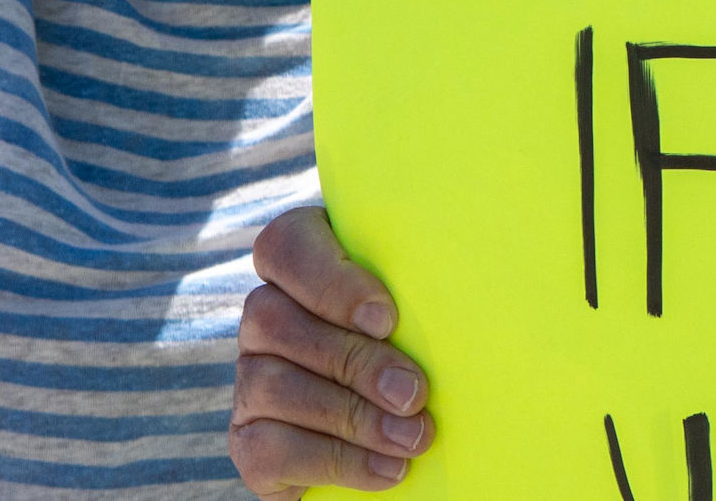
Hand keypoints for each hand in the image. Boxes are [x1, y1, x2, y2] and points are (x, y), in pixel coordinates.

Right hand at [234, 207, 428, 494]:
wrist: (398, 439)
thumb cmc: (421, 359)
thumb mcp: (420, 319)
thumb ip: (420, 297)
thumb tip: (466, 298)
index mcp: (301, 269)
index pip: (284, 246)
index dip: (328, 280)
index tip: (386, 319)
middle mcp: (265, 318)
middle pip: (273, 319)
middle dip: (352, 361)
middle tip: (413, 394)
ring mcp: (251, 380)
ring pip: (269, 384)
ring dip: (351, 416)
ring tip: (411, 439)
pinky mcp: (250, 442)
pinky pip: (269, 448)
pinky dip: (335, 461)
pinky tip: (385, 469)